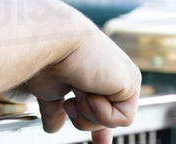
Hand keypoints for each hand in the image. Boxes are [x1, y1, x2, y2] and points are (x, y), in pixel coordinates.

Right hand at [24, 23, 140, 142]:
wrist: (51, 41)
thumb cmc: (45, 56)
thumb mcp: (48, 89)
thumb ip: (55, 109)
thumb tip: (52, 127)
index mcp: (89, 73)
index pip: (100, 104)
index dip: (98, 126)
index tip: (100, 143)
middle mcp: (107, 72)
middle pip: (103, 117)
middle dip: (85, 119)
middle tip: (70, 102)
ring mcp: (120, 77)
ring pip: (111, 120)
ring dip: (89, 112)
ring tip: (79, 90)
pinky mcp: (130, 82)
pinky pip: (122, 119)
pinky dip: (101, 112)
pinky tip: (91, 91)